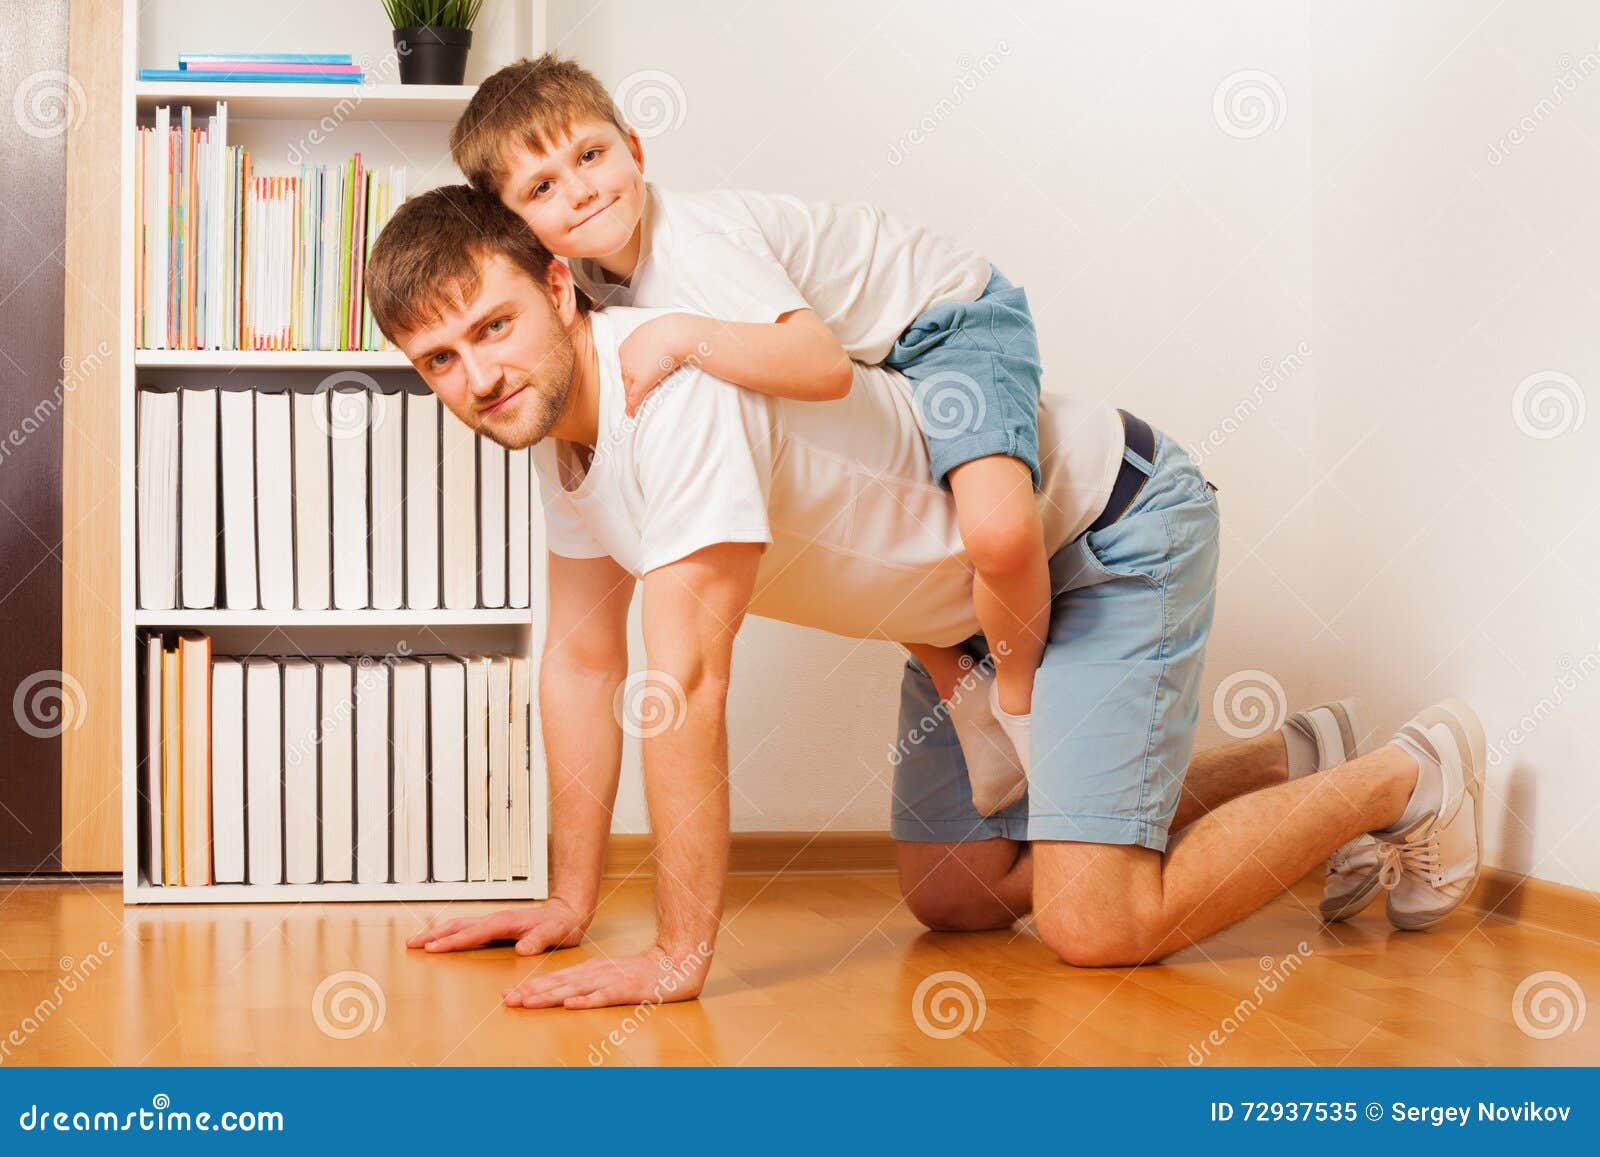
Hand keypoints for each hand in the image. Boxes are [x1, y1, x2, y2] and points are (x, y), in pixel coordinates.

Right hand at [406, 897, 589, 954]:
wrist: (568, 914)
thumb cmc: (561, 926)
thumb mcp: (555, 934)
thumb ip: (540, 940)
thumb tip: (524, 949)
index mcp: (506, 922)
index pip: (474, 933)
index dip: (453, 942)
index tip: (433, 949)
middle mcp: (496, 919)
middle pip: (459, 926)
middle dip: (434, 934)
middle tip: (412, 944)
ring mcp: (494, 922)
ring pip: (460, 926)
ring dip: (439, 933)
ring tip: (419, 942)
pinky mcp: (495, 927)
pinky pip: (467, 929)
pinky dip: (451, 934)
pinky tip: (444, 940)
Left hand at [503, 943, 711, 1009]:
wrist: (678, 962)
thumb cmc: (644, 972)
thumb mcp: (611, 974)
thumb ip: (589, 981)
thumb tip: (565, 991)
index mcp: (592, 969)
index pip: (557, 979)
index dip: (533, 987)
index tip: (510, 995)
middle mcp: (598, 973)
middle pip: (560, 984)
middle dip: (533, 992)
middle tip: (510, 1000)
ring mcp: (613, 980)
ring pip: (576, 989)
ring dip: (550, 996)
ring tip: (529, 1002)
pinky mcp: (628, 989)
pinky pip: (604, 997)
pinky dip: (586, 1001)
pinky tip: (571, 1005)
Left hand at [619, 313, 697, 415]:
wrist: (675, 334)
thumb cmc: (672, 330)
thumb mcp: (659, 333)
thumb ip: (656, 341)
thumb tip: (665, 344)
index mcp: (628, 344)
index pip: (626, 363)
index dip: (631, 373)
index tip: (634, 379)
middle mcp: (626, 357)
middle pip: (625, 376)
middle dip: (629, 385)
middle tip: (632, 395)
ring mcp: (632, 369)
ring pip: (629, 387)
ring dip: (631, 396)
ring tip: (632, 406)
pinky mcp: (641, 381)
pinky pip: (634, 396)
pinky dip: (632, 406)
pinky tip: (631, 413)